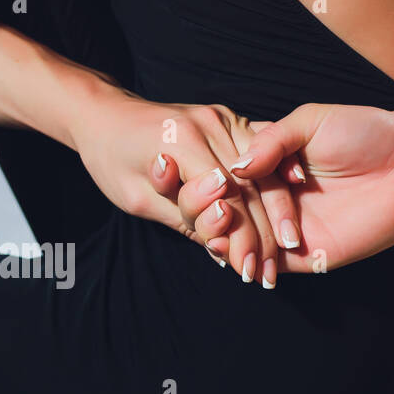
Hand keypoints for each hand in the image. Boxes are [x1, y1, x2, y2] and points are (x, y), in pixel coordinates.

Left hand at [70, 90, 300, 278]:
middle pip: (252, 186)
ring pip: (263, 173)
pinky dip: (273, 188)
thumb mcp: (139, 199)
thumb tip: (225, 236)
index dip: (241, 238)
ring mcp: (224, 118)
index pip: (227, 196)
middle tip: (266, 275)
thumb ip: (185, 216)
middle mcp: (210, 123)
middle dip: (262, 235)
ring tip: (281, 255)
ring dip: (276, 216)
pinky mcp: (231, 120)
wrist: (106, 117)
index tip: (248, 272)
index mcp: (182, 140)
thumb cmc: (113, 162)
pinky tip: (286, 216)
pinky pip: (262, 158)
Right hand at [182, 103, 393, 273]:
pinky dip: (251, 265)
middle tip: (202, 215)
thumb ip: (269, 142)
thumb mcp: (308, 122)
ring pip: (245, 244)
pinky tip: (235, 261)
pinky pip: (272, 265)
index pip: (228, 183)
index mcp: (273, 168)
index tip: (180, 180)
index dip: (205, 185)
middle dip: (209, 219)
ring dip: (225, 244)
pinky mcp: (310, 254)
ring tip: (214, 239)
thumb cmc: (367, 131)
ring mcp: (291, 229)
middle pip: (230, 216)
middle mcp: (277, 201)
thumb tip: (233, 169)